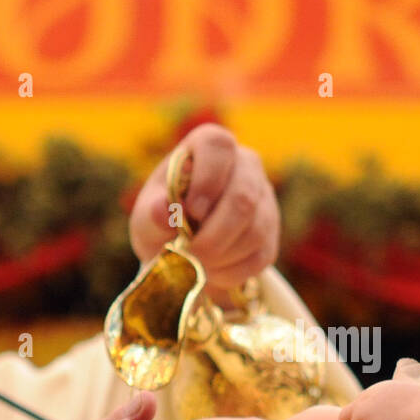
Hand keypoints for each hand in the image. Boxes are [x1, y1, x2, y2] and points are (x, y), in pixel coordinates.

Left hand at [128, 124, 279, 290]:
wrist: (183, 250)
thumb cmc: (163, 222)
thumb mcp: (147, 217)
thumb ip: (153, 213)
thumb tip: (161, 209)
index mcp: (210, 147)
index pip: (218, 147)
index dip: (207, 180)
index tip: (191, 211)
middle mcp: (245, 165)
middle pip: (243, 197)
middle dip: (214, 235)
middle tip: (190, 254)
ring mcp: (264, 198)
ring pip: (255, 231)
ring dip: (221, 257)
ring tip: (196, 264)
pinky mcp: (272, 232)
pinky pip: (260, 256)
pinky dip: (232, 272)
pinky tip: (212, 272)